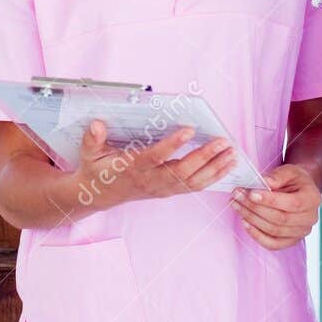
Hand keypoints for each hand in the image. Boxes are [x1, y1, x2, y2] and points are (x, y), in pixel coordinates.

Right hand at [74, 121, 236, 211]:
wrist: (99, 196)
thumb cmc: (96, 171)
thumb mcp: (89, 154)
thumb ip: (92, 139)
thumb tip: (96, 124)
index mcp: (132, 169)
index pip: (155, 157)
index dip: (172, 145)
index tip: (188, 129)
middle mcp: (150, 181)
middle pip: (182, 172)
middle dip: (204, 157)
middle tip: (222, 142)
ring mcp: (161, 188)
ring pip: (193, 182)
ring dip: (215, 169)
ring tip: (232, 154)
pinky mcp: (168, 191)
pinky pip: (194, 187)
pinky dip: (212, 177)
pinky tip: (226, 166)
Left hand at [232, 163, 320, 249]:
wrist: (299, 190)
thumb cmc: (293, 179)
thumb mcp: (289, 170)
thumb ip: (278, 176)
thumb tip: (265, 182)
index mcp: (313, 199)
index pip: (292, 204)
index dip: (270, 200)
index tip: (251, 193)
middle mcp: (310, 218)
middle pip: (280, 219)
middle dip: (255, 208)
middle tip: (237, 196)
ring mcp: (301, 232)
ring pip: (274, 231)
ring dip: (252, 219)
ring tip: (237, 205)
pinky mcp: (291, 241)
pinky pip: (273, 244)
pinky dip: (257, 235)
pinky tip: (245, 222)